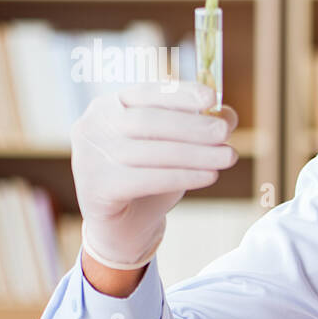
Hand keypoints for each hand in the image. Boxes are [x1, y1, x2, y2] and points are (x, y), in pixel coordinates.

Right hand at [71, 80, 237, 269]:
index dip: (179, 94)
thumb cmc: (150, 176)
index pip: (146, 92)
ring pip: (149, 151)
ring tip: (228, 156)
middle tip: (225, 132)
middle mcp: (93, 127)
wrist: (123, 225)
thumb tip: (226, 114)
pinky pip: (145, 180)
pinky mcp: (95, 188)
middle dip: (191, 126)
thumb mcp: (175, 147)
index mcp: (109, 106)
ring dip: (195, 153)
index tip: (211, 98)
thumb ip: (196, 127)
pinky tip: (209, 176)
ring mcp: (89, 158)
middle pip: (147, 121)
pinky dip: (182, 176)